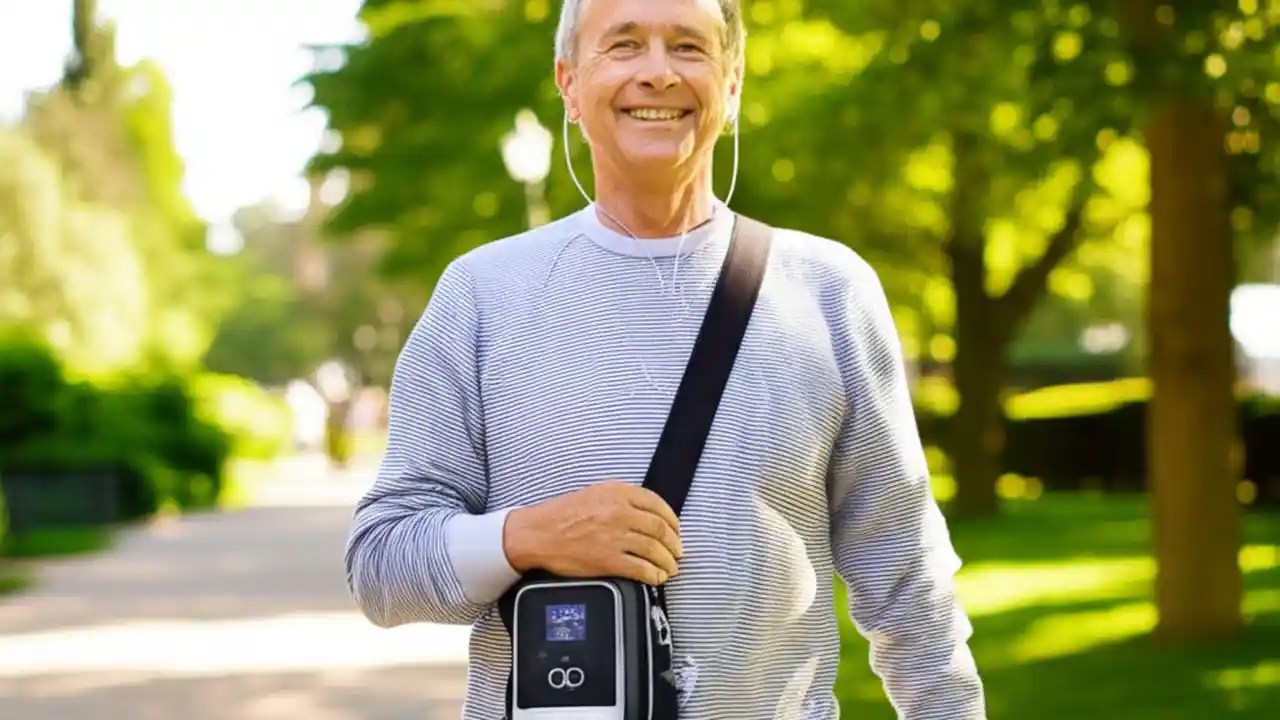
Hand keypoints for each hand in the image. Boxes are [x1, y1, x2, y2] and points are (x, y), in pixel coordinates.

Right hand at [503, 480, 682, 585]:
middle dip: (673, 544)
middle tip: (677, 552)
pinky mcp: (608, 560)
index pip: (657, 504)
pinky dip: (653, 575)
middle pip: (660, 529)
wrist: (537, 534)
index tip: (676, 530)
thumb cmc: (561, 515)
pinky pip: (641, 569)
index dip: (672, 520)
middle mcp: (619, 512)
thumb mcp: (593, 494)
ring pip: (654, 550)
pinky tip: (656, 578)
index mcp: (617, 493)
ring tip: (670, 568)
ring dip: (667, 562)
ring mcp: (615, 537)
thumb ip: (621, 500)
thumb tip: (647, 514)